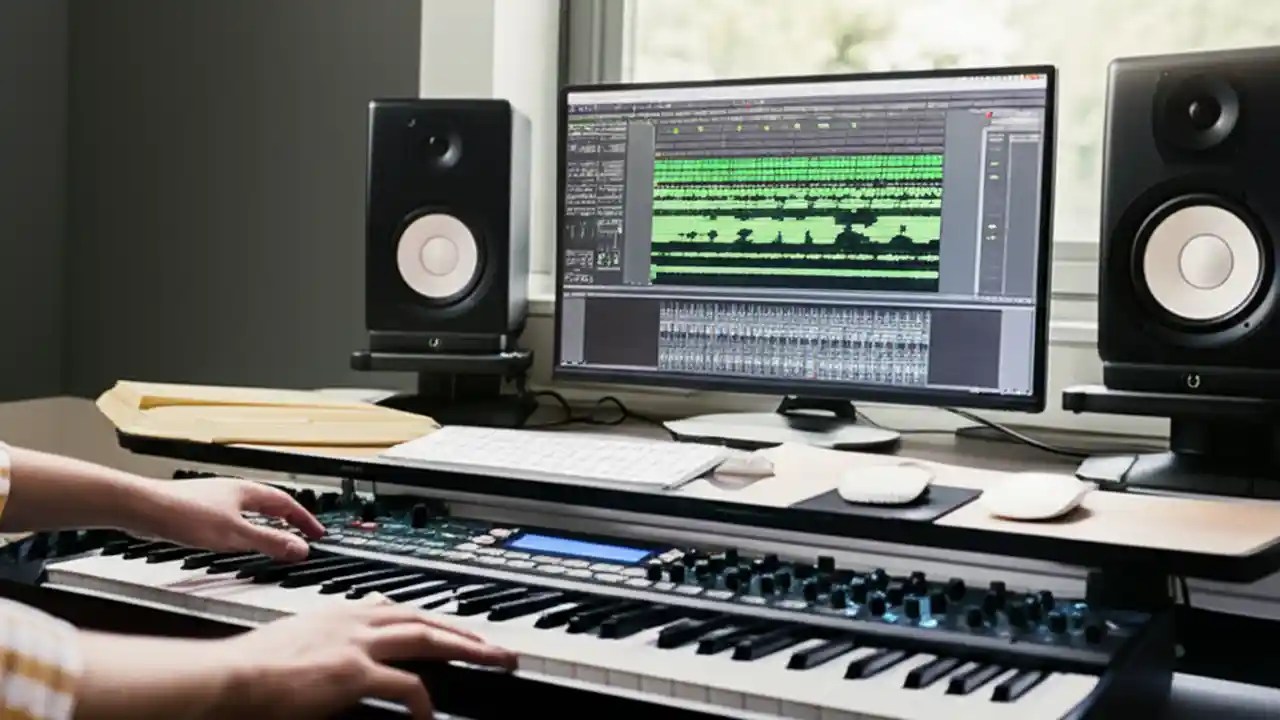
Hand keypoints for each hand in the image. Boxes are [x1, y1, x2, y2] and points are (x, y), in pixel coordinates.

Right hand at [75, 600, 518, 719]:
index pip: (399, 607)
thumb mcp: (296, 641)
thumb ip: (325, 641)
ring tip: (491, 660)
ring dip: (465, 648)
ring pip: (427, 638)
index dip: (433, 616)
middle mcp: (353, 621)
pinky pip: (405, 684)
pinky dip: (422, 699)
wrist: (228, 677)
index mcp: (339, 613)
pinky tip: (429, 714)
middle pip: (424, 618)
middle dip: (464, 628)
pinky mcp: (353, 673)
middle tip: (494, 643)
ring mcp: (356, 644)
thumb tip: (337, 652)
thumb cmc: (250, 669)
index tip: (455, 624)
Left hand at [134, 477, 323, 560]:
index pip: (288, 503)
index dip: (305, 519)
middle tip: (300, 535)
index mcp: (248, 492)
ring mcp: (215, 499)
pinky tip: (234, 540)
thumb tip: (300, 549)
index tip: (317, 532)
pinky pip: (232, 517)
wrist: (141, 507)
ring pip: (249, 510)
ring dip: (266, 523)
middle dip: (288, 519)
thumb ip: (269, 542)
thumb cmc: (183, 514)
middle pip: (270, 503)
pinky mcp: (197, 509)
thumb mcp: (235, 535)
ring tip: (273, 539)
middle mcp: (233, 491)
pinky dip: (244, 528)